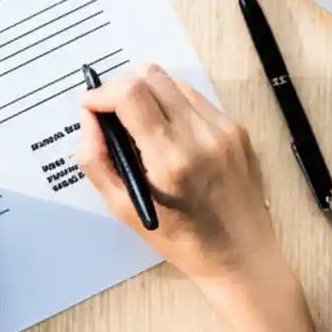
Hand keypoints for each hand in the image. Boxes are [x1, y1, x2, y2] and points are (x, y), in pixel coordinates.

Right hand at [77, 64, 284, 291]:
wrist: (242, 256)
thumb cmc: (181, 240)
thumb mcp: (124, 208)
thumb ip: (97, 159)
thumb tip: (89, 116)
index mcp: (171, 160)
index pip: (131, 94)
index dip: (102, 92)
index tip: (90, 105)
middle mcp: (202, 136)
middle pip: (151, 75)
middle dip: (121, 86)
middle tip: (111, 112)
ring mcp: (225, 129)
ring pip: (174, 82)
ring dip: (148, 93)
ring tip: (141, 127)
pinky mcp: (238, 129)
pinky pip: (196, 99)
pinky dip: (173, 106)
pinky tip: (170, 135)